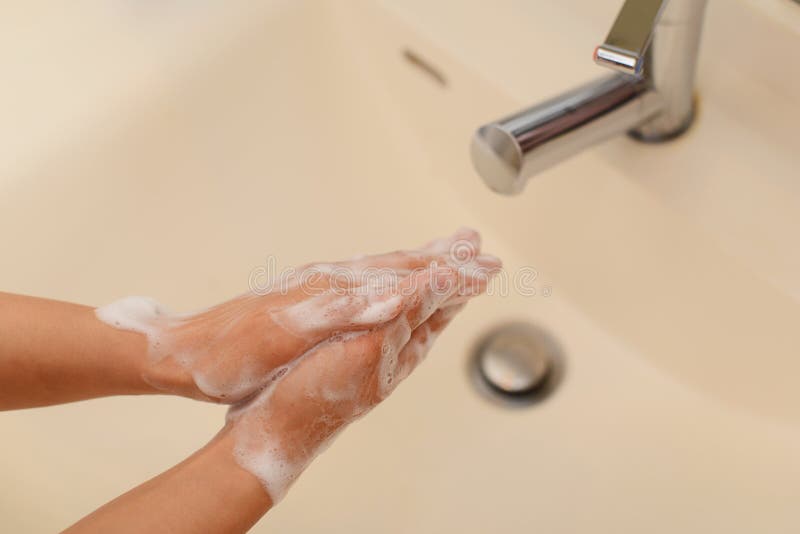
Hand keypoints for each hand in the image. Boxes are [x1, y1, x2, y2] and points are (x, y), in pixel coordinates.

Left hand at [96, 229, 499, 403]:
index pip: (400, 274)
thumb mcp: (286, 336)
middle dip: (443, 258)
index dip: (443, 271)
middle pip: (397, 262)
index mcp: (330, 290)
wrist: (185, 352)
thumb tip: (395, 294)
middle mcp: (328, 279)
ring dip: (421, 260)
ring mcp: (318, 284)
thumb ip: (339, 312)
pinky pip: (364, 278)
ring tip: (451, 252)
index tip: (481, 264)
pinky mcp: (308, 294)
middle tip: (481, 250)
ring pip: (382, 266)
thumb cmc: (231, 355)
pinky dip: (392, 274)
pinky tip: (396, 277)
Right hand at [224, 250, 499, 502]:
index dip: (462, 271)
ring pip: (404, 306)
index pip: (443, 300)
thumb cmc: (318, 394)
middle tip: (467, 243)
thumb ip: (407, 314)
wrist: (274, 429)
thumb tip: (448, 280)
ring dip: (423, 281)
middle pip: (429, 301)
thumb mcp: (370, 349)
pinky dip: (388, 295)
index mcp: (403, 345)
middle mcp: (391, 347)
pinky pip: (376, 314)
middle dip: (448, 271)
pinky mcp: (343, 350)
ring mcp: (368, 350)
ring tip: (437, 264)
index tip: (476, 244)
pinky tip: (382, 296)